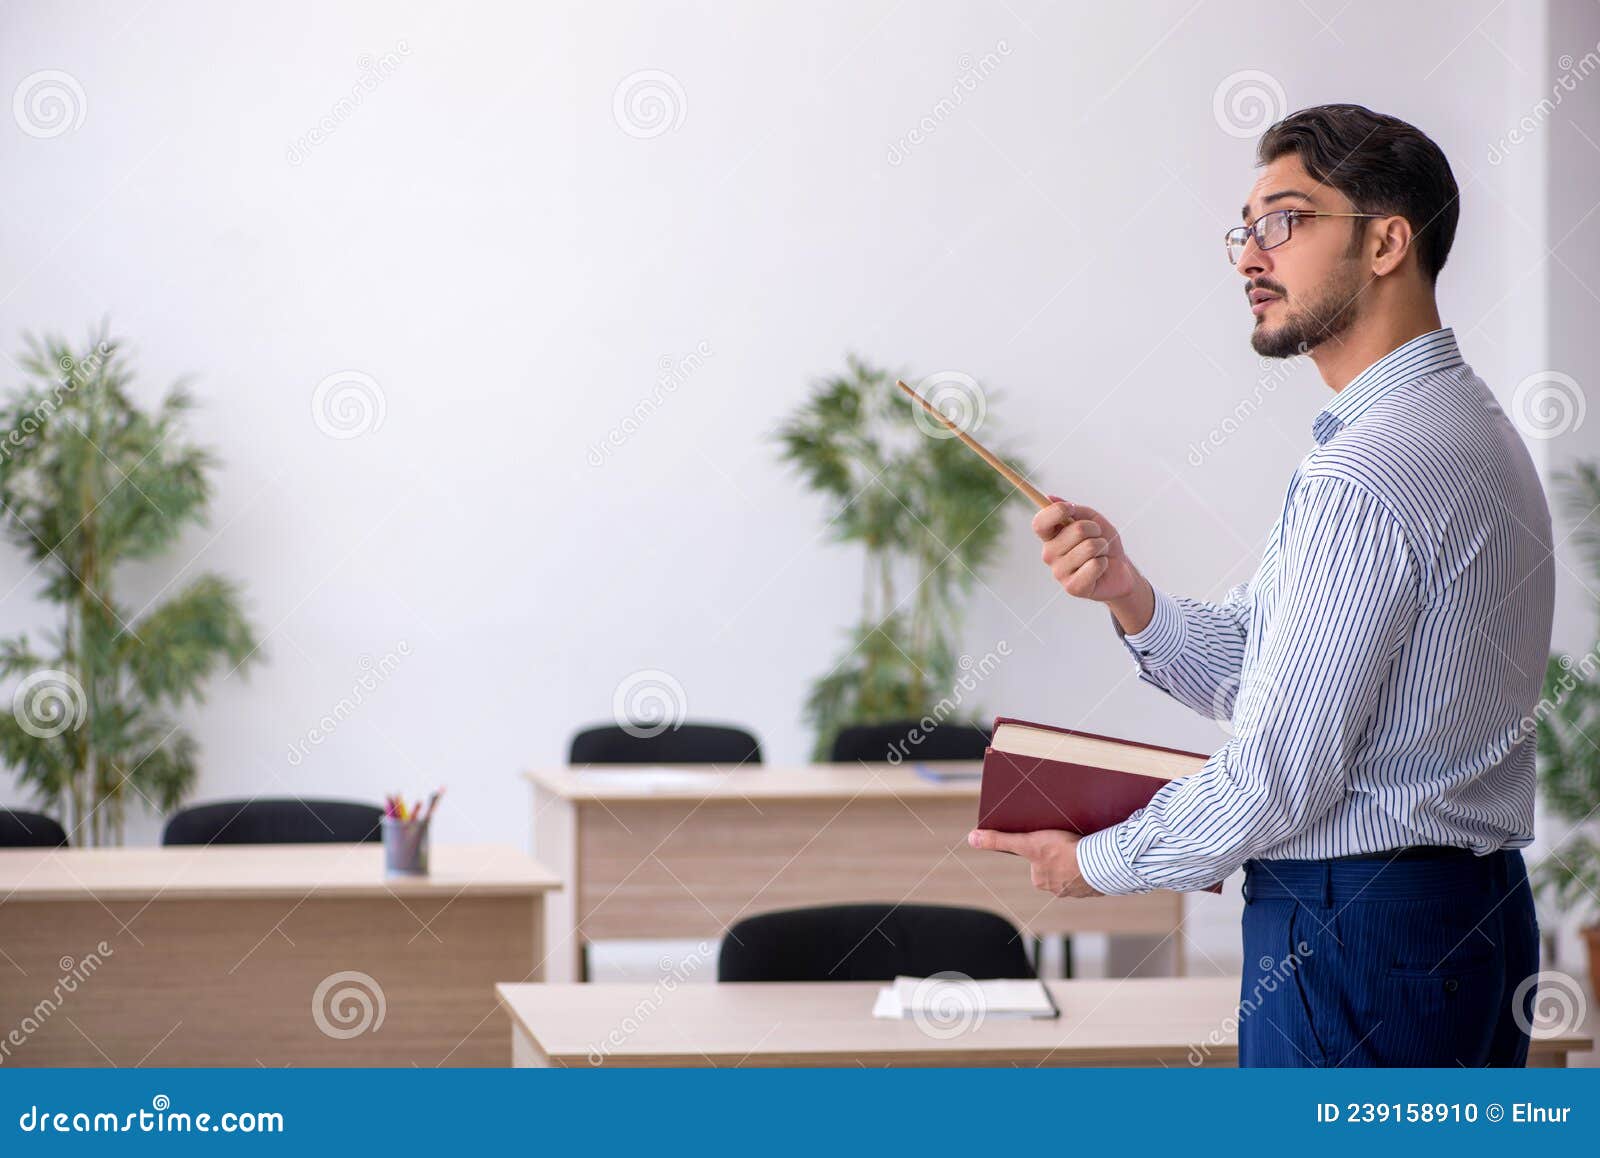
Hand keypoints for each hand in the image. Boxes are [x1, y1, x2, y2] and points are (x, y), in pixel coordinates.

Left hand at [967, 828, 1104, 897]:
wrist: (1101, 862)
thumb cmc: (1062, 852)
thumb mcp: (1027, 842)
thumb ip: (1000, 840)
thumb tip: (971, 838)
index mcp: (1042, 881)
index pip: (1038, 860)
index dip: (1043, 847)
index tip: (1052, 838)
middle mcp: (1059, 889)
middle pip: (1056, 866)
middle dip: (1062, 855)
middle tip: (1069, 840)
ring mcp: (1079, 889)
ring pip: (1076, 871)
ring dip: (1079, 861)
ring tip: (1084, 846)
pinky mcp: (1098, 886)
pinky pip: (1094, 874)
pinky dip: (1095, 866)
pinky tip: (1098, 856)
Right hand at [1031, 495, 1141, 603]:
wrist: (1120, 570)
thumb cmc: (1103, 542)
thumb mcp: (1092, 519)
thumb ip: (1074, 510)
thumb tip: (1050, 498)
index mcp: (1050, 537)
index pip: (1040, 523)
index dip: (1056, 512)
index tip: (1071, 509)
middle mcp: (1049, 554)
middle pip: (1076, 530)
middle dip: (1095, 530)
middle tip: (1097, 538)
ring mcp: (1059, 572)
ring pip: (1090, 547)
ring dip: (1103, 547)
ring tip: (1100, 554)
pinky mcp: (1072, 587)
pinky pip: (1094, 565)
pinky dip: (1104, 563)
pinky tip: (1100, 569)